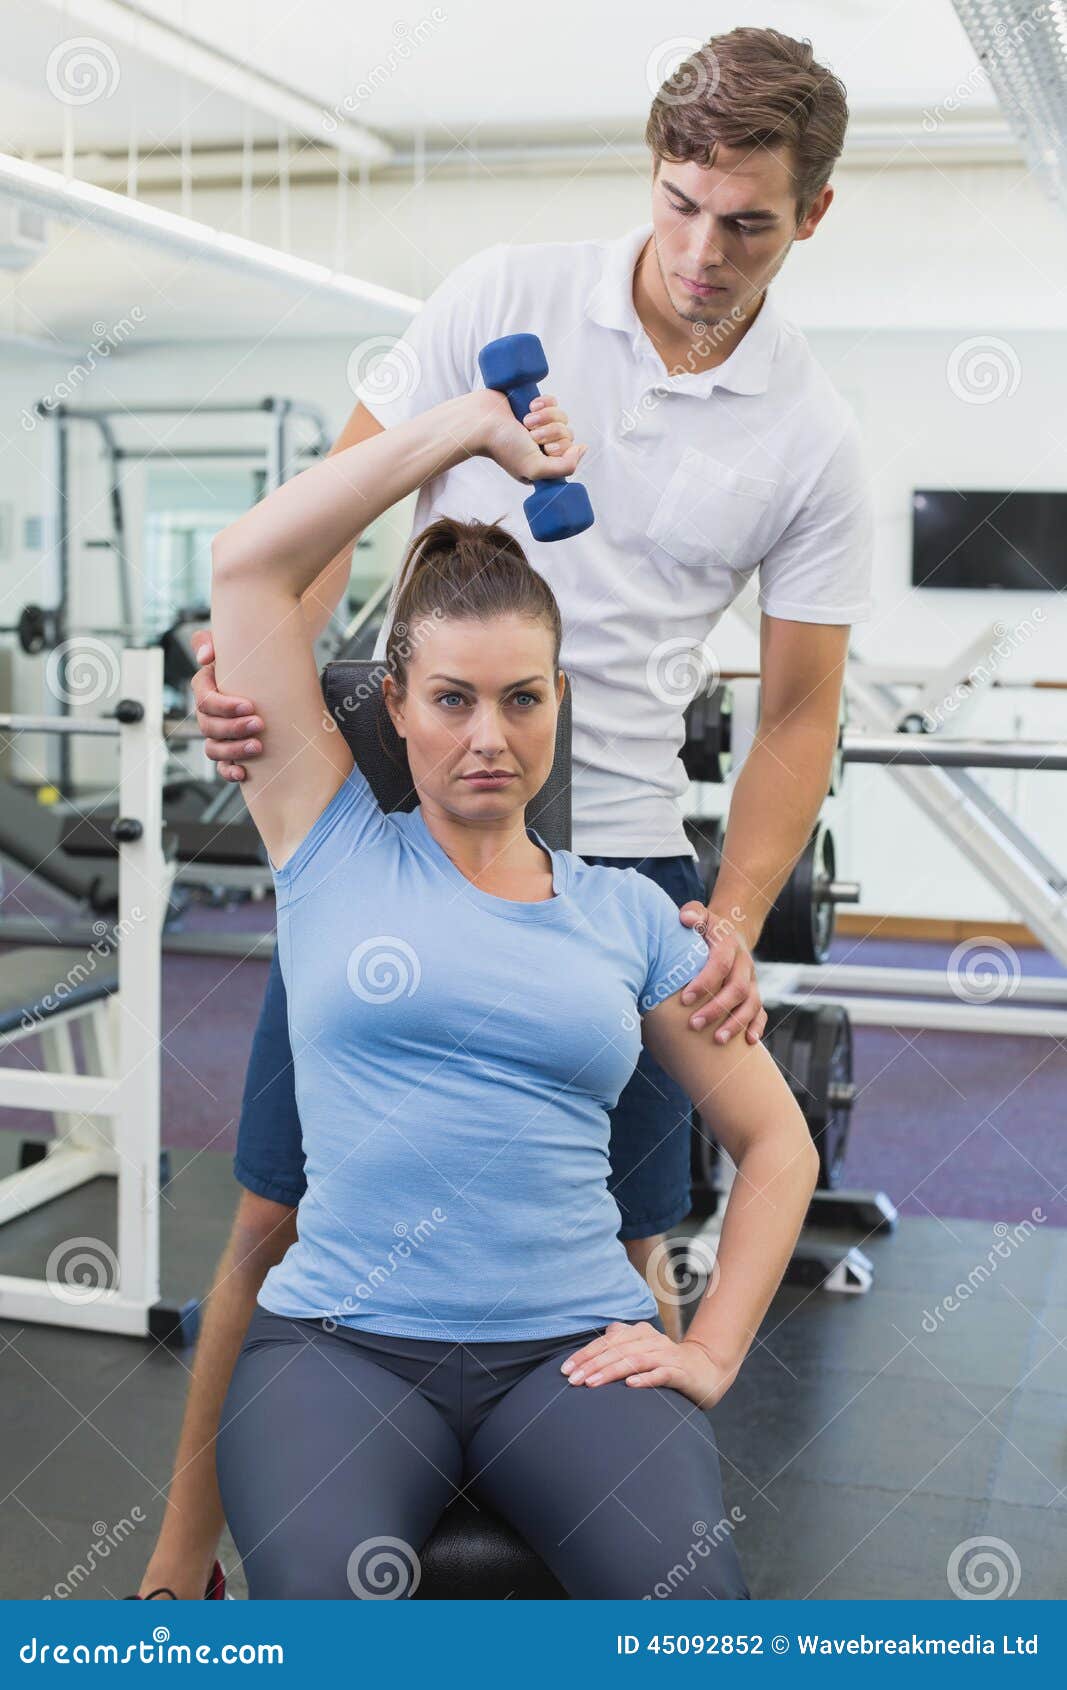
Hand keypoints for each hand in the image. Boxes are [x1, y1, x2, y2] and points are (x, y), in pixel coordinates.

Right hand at [190, 630, 262, 782]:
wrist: (271, 669)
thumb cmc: (248, 654)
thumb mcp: (229, 642)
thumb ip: (209, 641)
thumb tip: (205, 656)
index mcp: (205, 687)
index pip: (205, 701)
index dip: (224, 707)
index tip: (248, 706)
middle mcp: (209, 712)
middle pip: (209, 727)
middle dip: (234, 728)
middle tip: (259, 724)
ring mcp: (218, 733)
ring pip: (214, 749)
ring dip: (234, 751)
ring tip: (258, 746)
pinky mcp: (230, 748)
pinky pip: (222, 766)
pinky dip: (230, 772)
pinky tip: (243, 774)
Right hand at [472, 388, 586, 484]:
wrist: (480, 420)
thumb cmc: (503, 446)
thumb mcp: (535, 468)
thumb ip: (564, 467)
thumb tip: (582, 450)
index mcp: (542, 464)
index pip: (569, 452)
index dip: (560, 446)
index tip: (543, 447)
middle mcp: (541, 446)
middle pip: (567, 433)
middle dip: (550, 430)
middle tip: (530, 433)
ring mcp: (538, 426)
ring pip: (562, 416)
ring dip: (546, 416)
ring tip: (526, 420)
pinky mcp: (533, 407)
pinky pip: (553, 401)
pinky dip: (544, 402)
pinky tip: (530, 406)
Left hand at [559, 1320, 738, 1409]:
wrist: (706, 1370)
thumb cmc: (666, 1363)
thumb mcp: (641, 1351)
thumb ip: (623, 1341)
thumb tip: (606, 1331)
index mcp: (639, 1333)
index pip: (607, 1342)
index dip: (584, 1354)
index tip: (564, 1370)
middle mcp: (651, 1340)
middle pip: (617, 1350)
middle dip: (591, 1364)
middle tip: (572, 1380)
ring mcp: (666, 1355)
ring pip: (634, 1360)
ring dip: (611, 1371)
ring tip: (591, 1383)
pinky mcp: (680, 1371)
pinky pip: (661, 1373)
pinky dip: (645, 1378)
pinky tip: (630, 1385)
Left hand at [678, 904, 765, 1044]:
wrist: (732, 931)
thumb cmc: (706, 928)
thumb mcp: (701, 914)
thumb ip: (693, 913)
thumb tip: (685, 918)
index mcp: (729, 945)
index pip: (720, 965)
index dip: (705, 982)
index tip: (684, 999)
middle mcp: (744, 963)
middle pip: (737, 989)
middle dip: (717, 1009)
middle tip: (694, 1025)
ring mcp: (752, 980)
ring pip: (751, 1004)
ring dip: (736, 1023)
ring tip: (718, 1040)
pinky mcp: (754, 993)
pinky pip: (761, 1012)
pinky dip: (757, 1027)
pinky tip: (748, 1043)